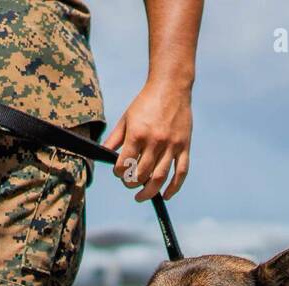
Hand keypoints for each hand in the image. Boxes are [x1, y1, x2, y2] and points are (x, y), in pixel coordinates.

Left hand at [103, 79, 191, 201]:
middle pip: (141, 174)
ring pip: (160, 177)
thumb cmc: (146, 102)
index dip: (118, 173)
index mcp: (138, 134)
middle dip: (131, 183)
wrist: (171, 86)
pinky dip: (173, 187)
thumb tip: (104, 156)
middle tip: (129, 183)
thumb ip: (115, 139)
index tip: (118, 172)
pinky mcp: (184, 146)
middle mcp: (155, 141)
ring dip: (148, 191)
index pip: (124, 165)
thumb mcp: (126, 118)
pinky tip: (165, 195)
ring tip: (141, 196)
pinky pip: (181, 172)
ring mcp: (171, 145)